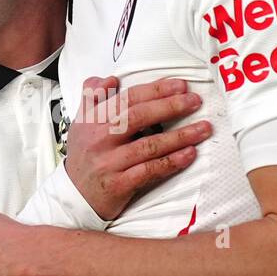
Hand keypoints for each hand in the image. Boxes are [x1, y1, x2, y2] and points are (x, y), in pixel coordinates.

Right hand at [65, 75, 211, 220]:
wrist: (73, 196)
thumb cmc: (84, 156)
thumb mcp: (81, 123)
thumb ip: (93, 97)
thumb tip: (110, 79)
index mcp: (94, 120)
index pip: (128, 98)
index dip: (156, 90)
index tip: (180, 85)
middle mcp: (101, 139)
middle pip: (139, 117)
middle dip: (170, 106)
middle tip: (195, 101)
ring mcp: (109, 163)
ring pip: (148, 145)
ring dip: (179, 136)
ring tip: (203, 128)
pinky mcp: (118, 185)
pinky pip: (149, 171)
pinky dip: (171, 162)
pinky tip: (189, 154)